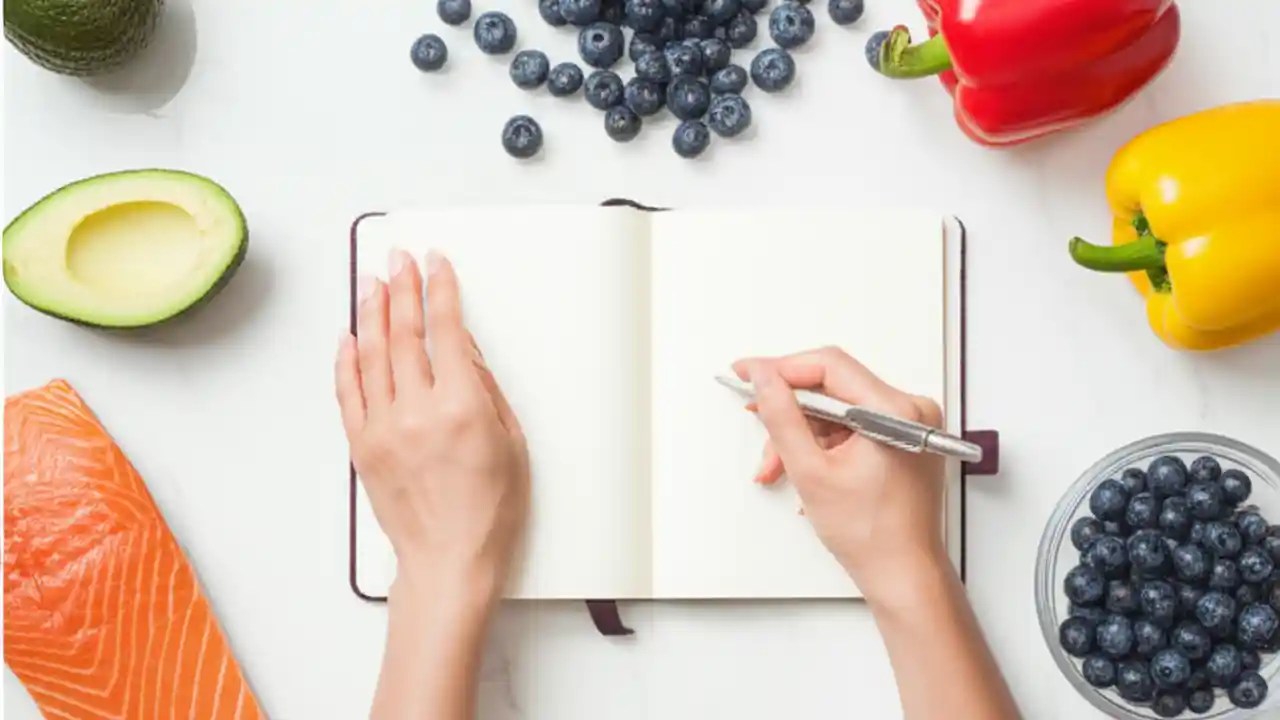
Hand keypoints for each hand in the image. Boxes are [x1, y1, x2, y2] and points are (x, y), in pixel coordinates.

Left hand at [335, 249, 529, 600]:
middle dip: (402, 288)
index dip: (440, 289)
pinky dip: (346, 358)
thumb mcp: (511, 441)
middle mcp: (417, 411)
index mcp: (462, 407)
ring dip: (371, 311)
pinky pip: (348, 391)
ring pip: (371, 354)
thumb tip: (460, 345)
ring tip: (372, 282)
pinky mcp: (362, 446)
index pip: (445, 330)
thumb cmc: (489, 511)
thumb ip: (485, 387)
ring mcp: (383, 428)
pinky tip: (350, 334)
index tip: (436, 264)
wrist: (449, 560)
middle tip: (398, 259)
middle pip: (403, 332)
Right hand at [734, 347, 945, 603]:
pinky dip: (823, 445)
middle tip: (757, 419)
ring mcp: (909, 426)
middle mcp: (910, 410)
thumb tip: (763, 378)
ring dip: (802, 436)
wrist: (904, 575)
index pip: (829, 365)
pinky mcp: (902, 440)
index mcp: (895, 411)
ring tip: (777, 468)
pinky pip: (852, 427)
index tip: (748, 373)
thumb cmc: (873, 535)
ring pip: (838, 411)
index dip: (781, 368)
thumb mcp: (811, 471)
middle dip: (790, 413)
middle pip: (832, 388)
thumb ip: (782, 417)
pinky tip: (807, 471)